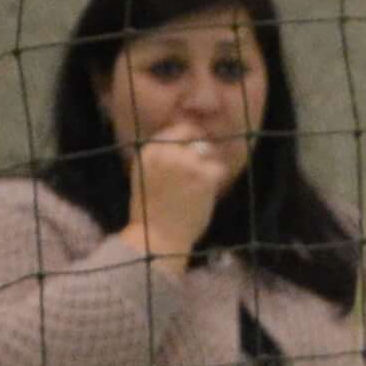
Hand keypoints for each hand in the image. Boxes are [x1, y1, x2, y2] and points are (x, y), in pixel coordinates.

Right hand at [124, 132, 239, 267]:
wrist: (156, 237)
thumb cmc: (151, 208)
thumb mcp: (146, 172)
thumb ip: (162, 153)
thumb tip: (187, 135)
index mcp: (149, 150)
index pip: (180, 128)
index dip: (190, 138)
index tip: (191, 154)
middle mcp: (166, 152)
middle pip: (197, 136)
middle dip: (201, 152)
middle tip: (197, 173)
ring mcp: (186, 163)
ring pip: (210, 152)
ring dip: (208, 167)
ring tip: (197, 187)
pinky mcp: (204, 176)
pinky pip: (219, 169)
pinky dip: (217, 180)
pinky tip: (204, 193)